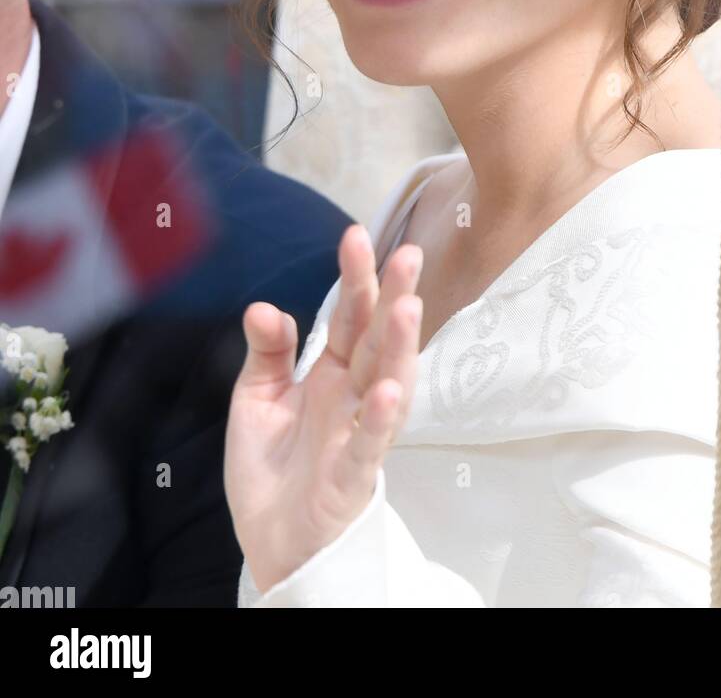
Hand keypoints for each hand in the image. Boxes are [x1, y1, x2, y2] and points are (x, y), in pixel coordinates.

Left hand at [223, 224, 423, 594]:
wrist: (270, 541)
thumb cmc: (272, 468)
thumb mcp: (257, 400)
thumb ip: (268, 353)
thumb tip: (264, 306)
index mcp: (332, 373)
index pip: (349, 317)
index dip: (355, 278)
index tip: (356, 235)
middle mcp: (354, 395)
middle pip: (378, 338)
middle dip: (393, 297)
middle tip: (408, 255)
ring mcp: (359, 432)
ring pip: (388, 381)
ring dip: (401, 346)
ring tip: (408, 307)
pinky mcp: (353, 475)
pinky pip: (371, 445)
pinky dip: (381, 418)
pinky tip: (387, 390)